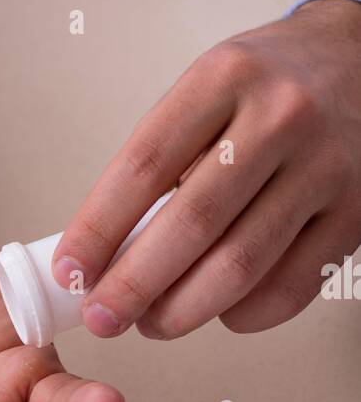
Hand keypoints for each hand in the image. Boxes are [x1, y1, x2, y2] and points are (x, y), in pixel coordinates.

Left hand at [52, 0, 360, 336]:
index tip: (69, 273)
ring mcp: (325, 167)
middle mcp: (280, 118)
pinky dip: (242, 315)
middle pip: (191, 224)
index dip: (98, 230)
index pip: (143, 166)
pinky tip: (217, 311)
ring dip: (182, 311)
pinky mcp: (356, 213)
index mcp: (224, 78)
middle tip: (103, 317)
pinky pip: (288, 288)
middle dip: (133, 285)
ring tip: (151, 323)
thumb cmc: (268, 86)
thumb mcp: (206, 91)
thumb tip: (102, 253)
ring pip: (240, 266)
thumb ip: (160, 162)